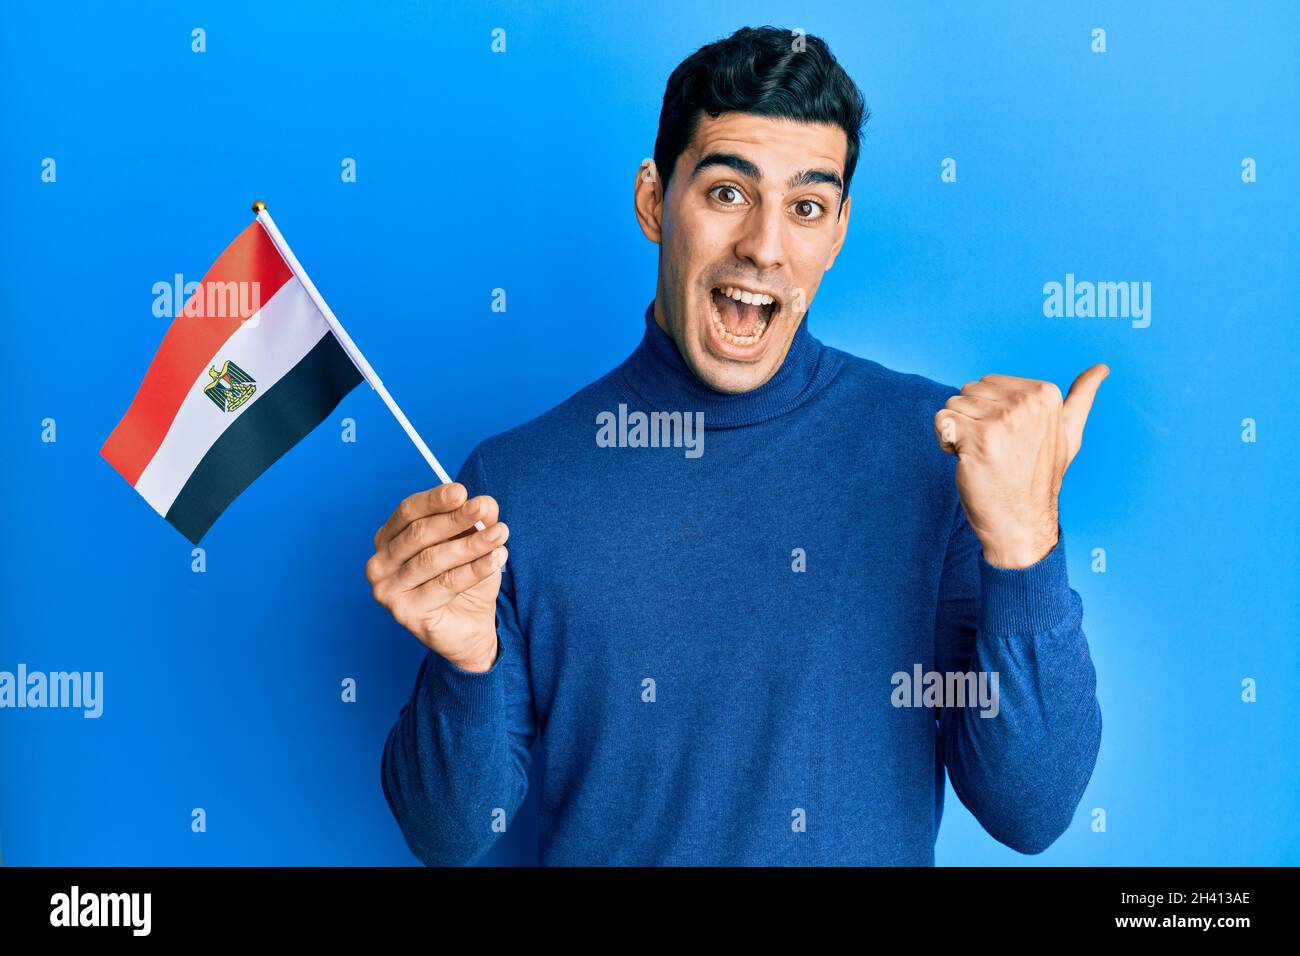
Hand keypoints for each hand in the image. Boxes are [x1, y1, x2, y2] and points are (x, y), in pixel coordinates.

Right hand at [366, 482, 508, 671]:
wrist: (470, 628)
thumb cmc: (464, 580)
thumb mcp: (473, 542)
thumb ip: (475, 521)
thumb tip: (485, 503)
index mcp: (389, 538)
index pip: (407, 511)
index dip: (434, 500)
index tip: (461, 491)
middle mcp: (380, 563)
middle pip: (418, 533)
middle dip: (455, 519)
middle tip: (483, 508)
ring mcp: (388, 590)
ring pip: (433, 559)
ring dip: (471, 544)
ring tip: (500, 534)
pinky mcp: (405, 612)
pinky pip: (445, 584)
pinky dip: (474, 569)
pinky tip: (495, 559)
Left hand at [933, 365, 1108, 568]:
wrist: (1022, 523)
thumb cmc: (1039, 478)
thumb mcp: (1069, 434)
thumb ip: (1081, 398)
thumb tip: (1102, 368)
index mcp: (1046, 394)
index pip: (987, 383)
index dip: (987, 411)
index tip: (1007, 438)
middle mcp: (1027, 403)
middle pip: (967, 392)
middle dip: (971, 420)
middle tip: (994, 450)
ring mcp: (1005, 421)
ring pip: (953, 406)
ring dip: (958, 433)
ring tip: (982, 457)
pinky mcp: (980, 439)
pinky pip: (942, 422)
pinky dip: (945, 442)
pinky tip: (965, 460)